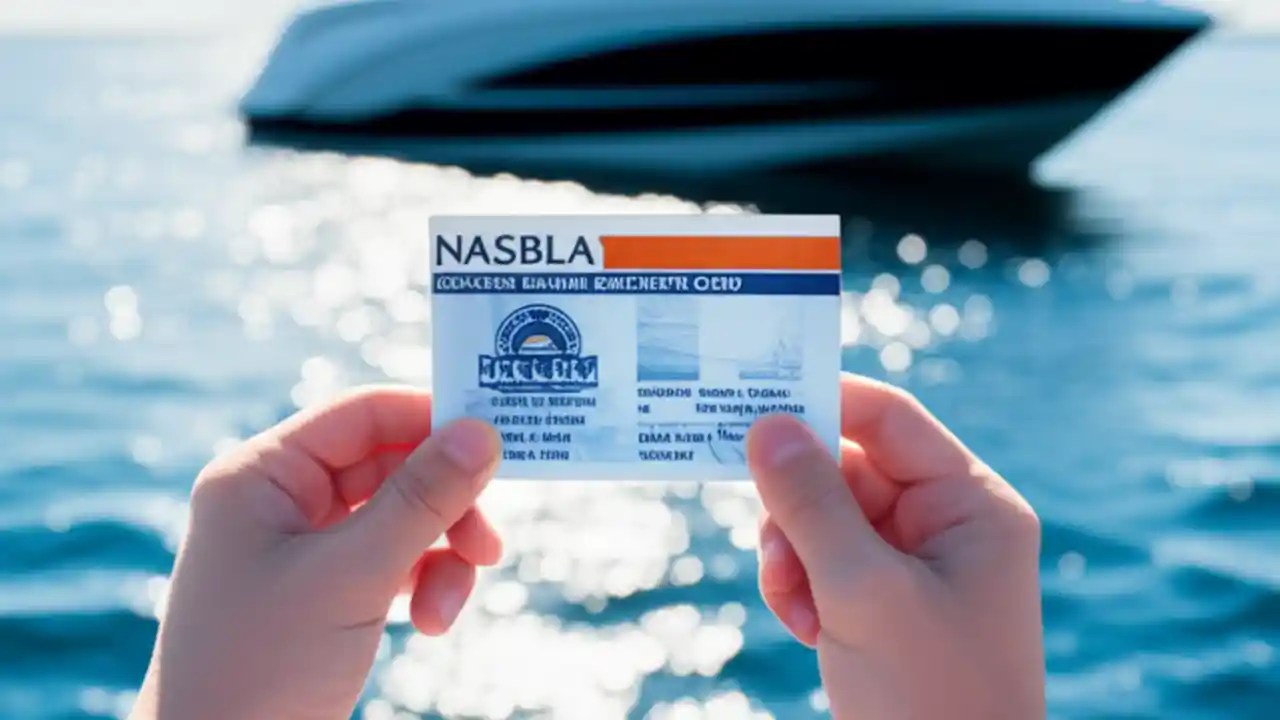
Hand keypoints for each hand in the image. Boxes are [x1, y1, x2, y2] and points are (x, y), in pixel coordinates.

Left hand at [130, 388, 502, 719]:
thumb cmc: (260, 669)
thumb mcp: (350, 577)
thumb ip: (420, 501)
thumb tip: (480, 433)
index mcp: (262, 475)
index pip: (361, 415)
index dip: (430, 418)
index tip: (496, 438)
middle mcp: (281, 501)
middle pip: (391, 465)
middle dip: (444, 506)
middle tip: (488, 541)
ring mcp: (305, 547)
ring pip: (401, 516)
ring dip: (441, 554)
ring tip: (450, 603)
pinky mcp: (327, 590)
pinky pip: (395, 561)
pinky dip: (425, 584)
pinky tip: (431, 622)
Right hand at [748, 374, 1043, 718]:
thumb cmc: (930, 700)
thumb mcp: (863, 592)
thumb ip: (812, 503)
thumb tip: (766, 425)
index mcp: (971, 507)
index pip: (889, 420)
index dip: (824, 404)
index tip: (752, 404)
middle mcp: (947, 526)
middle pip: (847, 468)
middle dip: (799, 507)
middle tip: (774, 545)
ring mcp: (915, 566)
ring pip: (824, 517)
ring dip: (793, 554)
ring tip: (799, 604)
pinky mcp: (884, 603)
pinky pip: (823, 563)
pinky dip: (800, 587)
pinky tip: (807, 628)